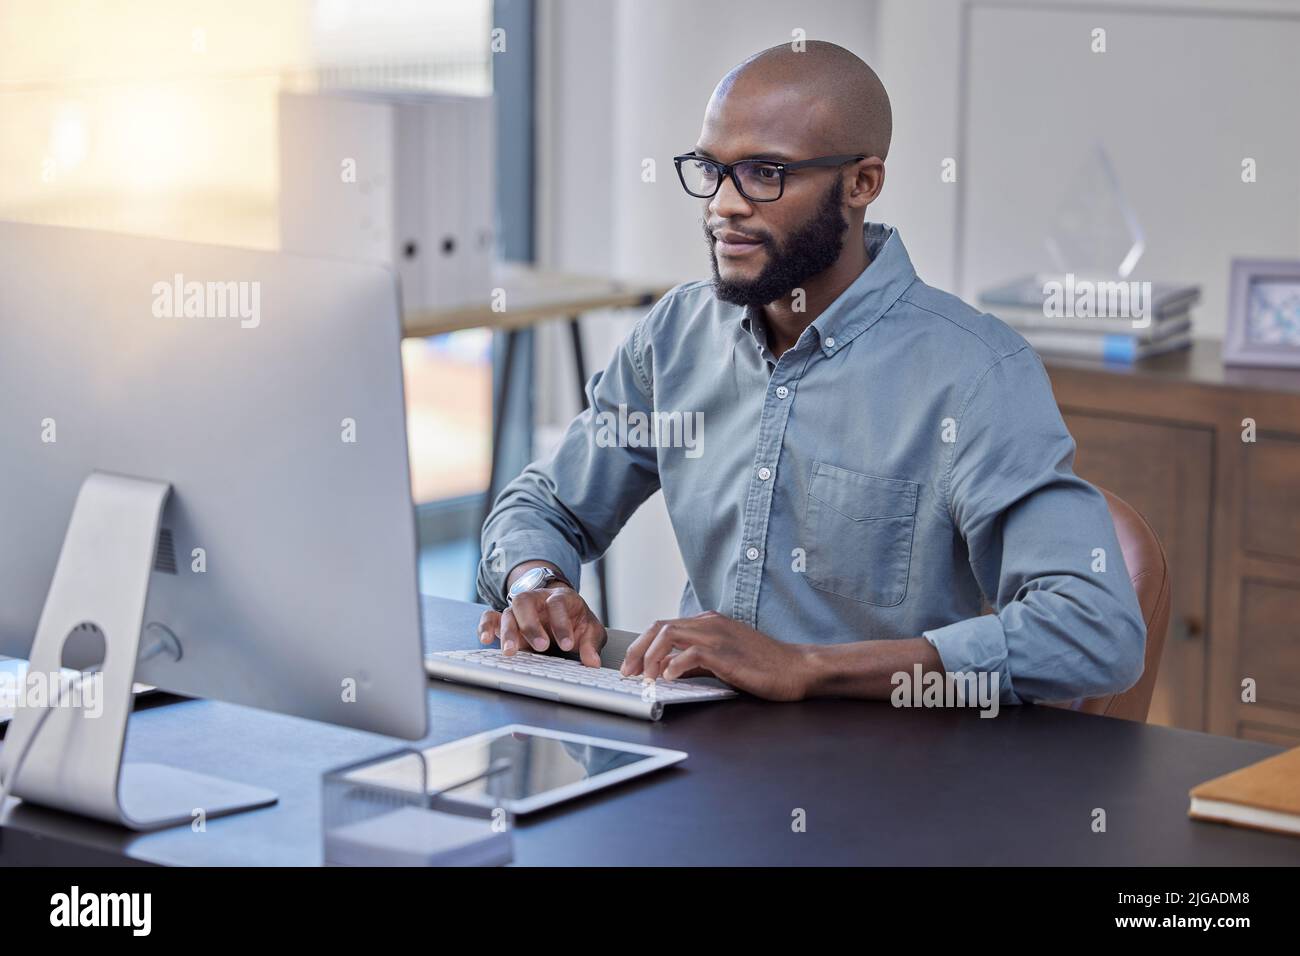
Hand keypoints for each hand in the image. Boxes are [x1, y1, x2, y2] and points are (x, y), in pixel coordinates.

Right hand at [477, 587, 606, 666]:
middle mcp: (536, 600)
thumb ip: (591, 644)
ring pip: (507, 613)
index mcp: (560, 597)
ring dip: (508, 632)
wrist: (562, 611)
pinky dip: (485, 626)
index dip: (562, 624)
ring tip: (511, 652)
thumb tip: (593, 662)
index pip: (557, 603)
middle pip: (525, 602)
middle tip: (540, 647)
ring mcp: (519, 610)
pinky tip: (485, 639)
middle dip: (531, 625)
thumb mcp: (589, 630)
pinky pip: (490, 617)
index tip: (567, 644)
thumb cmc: (575, 620)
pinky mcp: (505, 620)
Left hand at [620, 611, 810, 700]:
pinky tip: (669, 678)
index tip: (631, 666)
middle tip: (628, 673)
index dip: (642, 646)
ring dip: (651, 657)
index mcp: (708, 622)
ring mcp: (718, 635)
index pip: (663, 626)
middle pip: (659, 627)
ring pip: (670, 635)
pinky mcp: (726, 652)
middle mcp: (709, 623)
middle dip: (638, 650)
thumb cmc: (762, 666)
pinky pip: (692, 653)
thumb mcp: (722, 660)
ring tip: (646, 677)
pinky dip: (675, 665)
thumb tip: (668, 670)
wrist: (795, 668)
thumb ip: (695, 661)